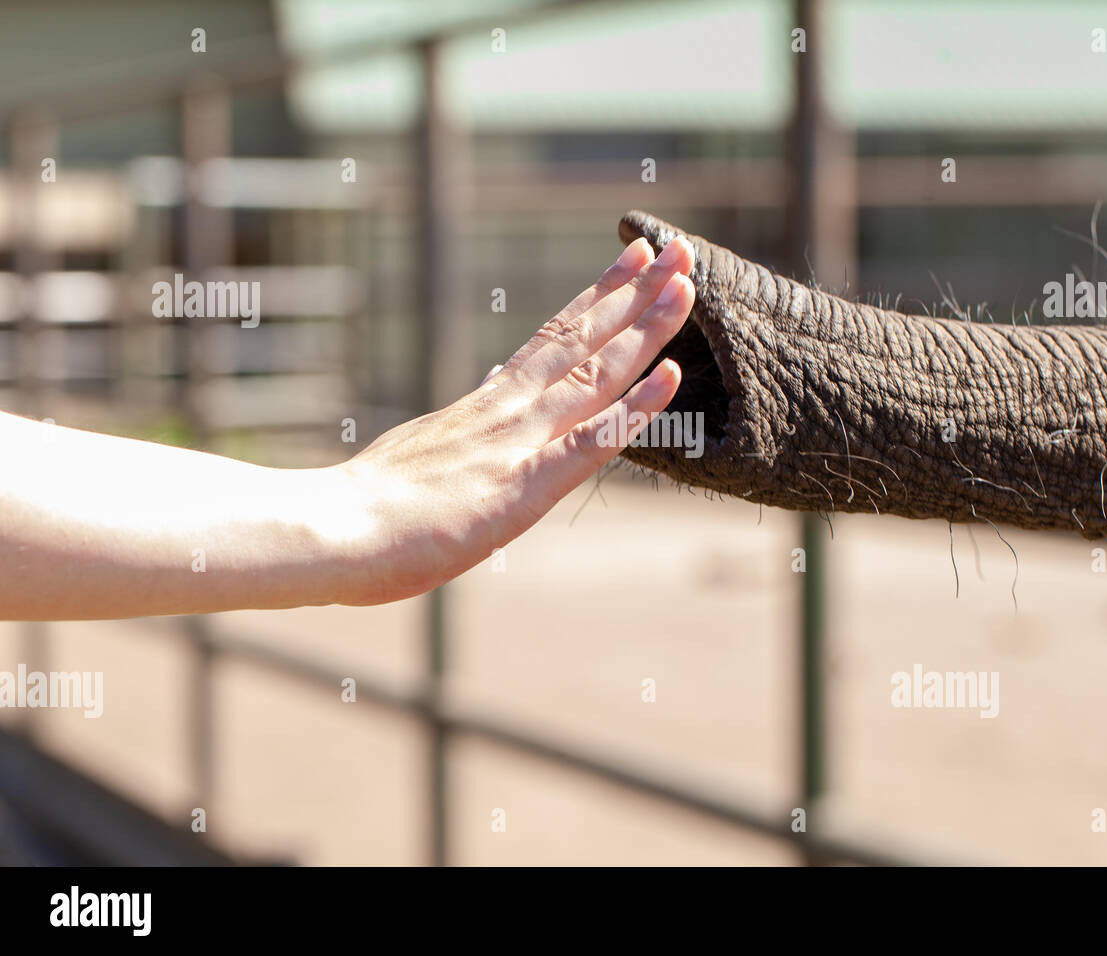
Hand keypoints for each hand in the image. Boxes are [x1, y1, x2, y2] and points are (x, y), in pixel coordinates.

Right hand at [331, 235, 695, 604]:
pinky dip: (635, 408)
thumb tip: (491, 384)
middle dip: (635, 295)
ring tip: (685, 286)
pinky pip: (590, 441)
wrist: (328, 533)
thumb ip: (466, 419)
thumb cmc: (367, 509)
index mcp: (486, 405)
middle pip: (583, 341)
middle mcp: (508, 411)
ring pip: (595, 374)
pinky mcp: (522, 487)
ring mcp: (517, 443)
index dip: (598, 300)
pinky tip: (670, 377)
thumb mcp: (424, 448)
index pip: (553, 339)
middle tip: (679, 251)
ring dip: (645, 330)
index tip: (632, 261)